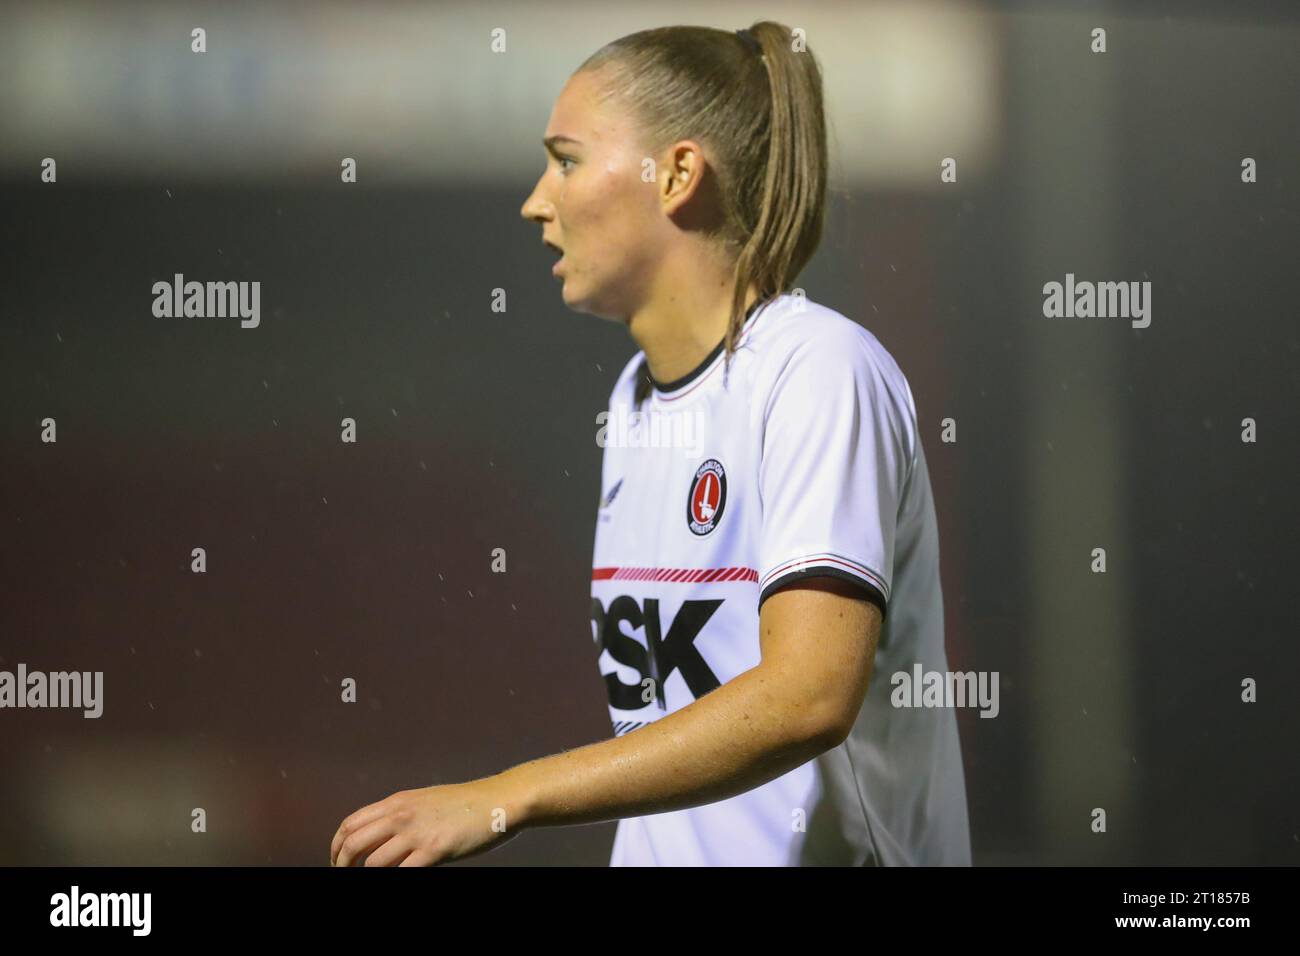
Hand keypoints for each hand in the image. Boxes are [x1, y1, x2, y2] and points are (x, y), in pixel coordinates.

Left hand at [330, 777, 522, 866]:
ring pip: (373, 863)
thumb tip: (380, 836)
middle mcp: (401, 815)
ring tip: (374, 880)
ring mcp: (417, 833)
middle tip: (345, 875)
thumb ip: (401, 815)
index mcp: (397, 802)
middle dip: (343, 865)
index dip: (336, 847)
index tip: (337, 861)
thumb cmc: (465, 804)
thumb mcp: (424, 801)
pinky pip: (402, 873)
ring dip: (368, 876)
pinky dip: (393, 880)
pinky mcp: (434, 850)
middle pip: (353, 845)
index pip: (350, 824)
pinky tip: (398, 880)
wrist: (497, 800)